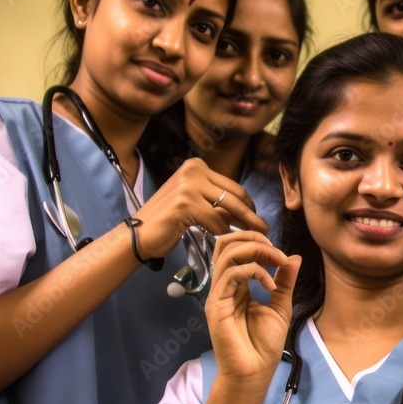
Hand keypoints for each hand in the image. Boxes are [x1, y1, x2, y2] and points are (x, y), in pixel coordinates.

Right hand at [132, 157, 268, 258]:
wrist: (138, 234)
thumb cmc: (167, 221)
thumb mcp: (194, 202)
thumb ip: (215, 199)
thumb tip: (245, 208)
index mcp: (196, 166)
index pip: (232, 185)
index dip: (248, 203)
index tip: (257, 216)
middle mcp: (192, 170)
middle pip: (234, 195)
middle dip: (251, 214)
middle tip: (263, 228)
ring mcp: (188, 186)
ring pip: (228, 208)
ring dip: (243, 224)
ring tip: (253, 235)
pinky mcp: (185, 203)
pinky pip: (216, 220)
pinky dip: (222, 231)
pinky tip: (222, 237)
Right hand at [204, 230, 299, 387]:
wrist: (254, 372)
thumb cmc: (264, 345)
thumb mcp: (281, 306)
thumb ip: (285, 281)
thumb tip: (294, 257)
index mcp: (238, 285)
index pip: (238, 249)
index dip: (259, 243)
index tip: (283, 257)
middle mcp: (225, 286)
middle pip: (226, 245)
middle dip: (254, 239)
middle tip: (277, 253)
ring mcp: (218, 294)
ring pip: (227, 255)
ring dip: (257, 251)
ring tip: (277, 262)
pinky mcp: (216, 305)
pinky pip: (231, 275)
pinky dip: (255, 272)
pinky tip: (271, 286)